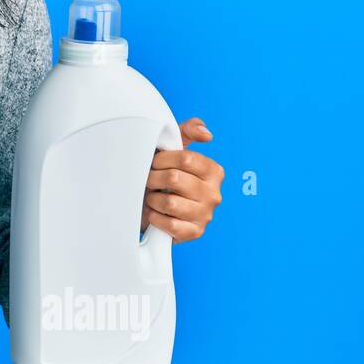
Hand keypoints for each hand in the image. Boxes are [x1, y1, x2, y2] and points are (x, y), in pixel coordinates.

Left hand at [139, 117, 223, 242]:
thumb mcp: (177, 148)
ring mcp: (205, 215)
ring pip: (169, 202)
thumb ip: (189, 131)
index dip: (162, 159)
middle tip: (149, 180)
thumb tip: (207, 134)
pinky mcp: (194, 233)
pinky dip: (155, 217)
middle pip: (174, 178)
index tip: (154, 163)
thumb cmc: (166, 173)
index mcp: (213, 171)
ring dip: (152, 199)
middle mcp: (214, 193)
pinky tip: (156, 213)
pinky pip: (169, 224)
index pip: (185, 158)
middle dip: (153, 178)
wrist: (156, 206)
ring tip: (153, 197)